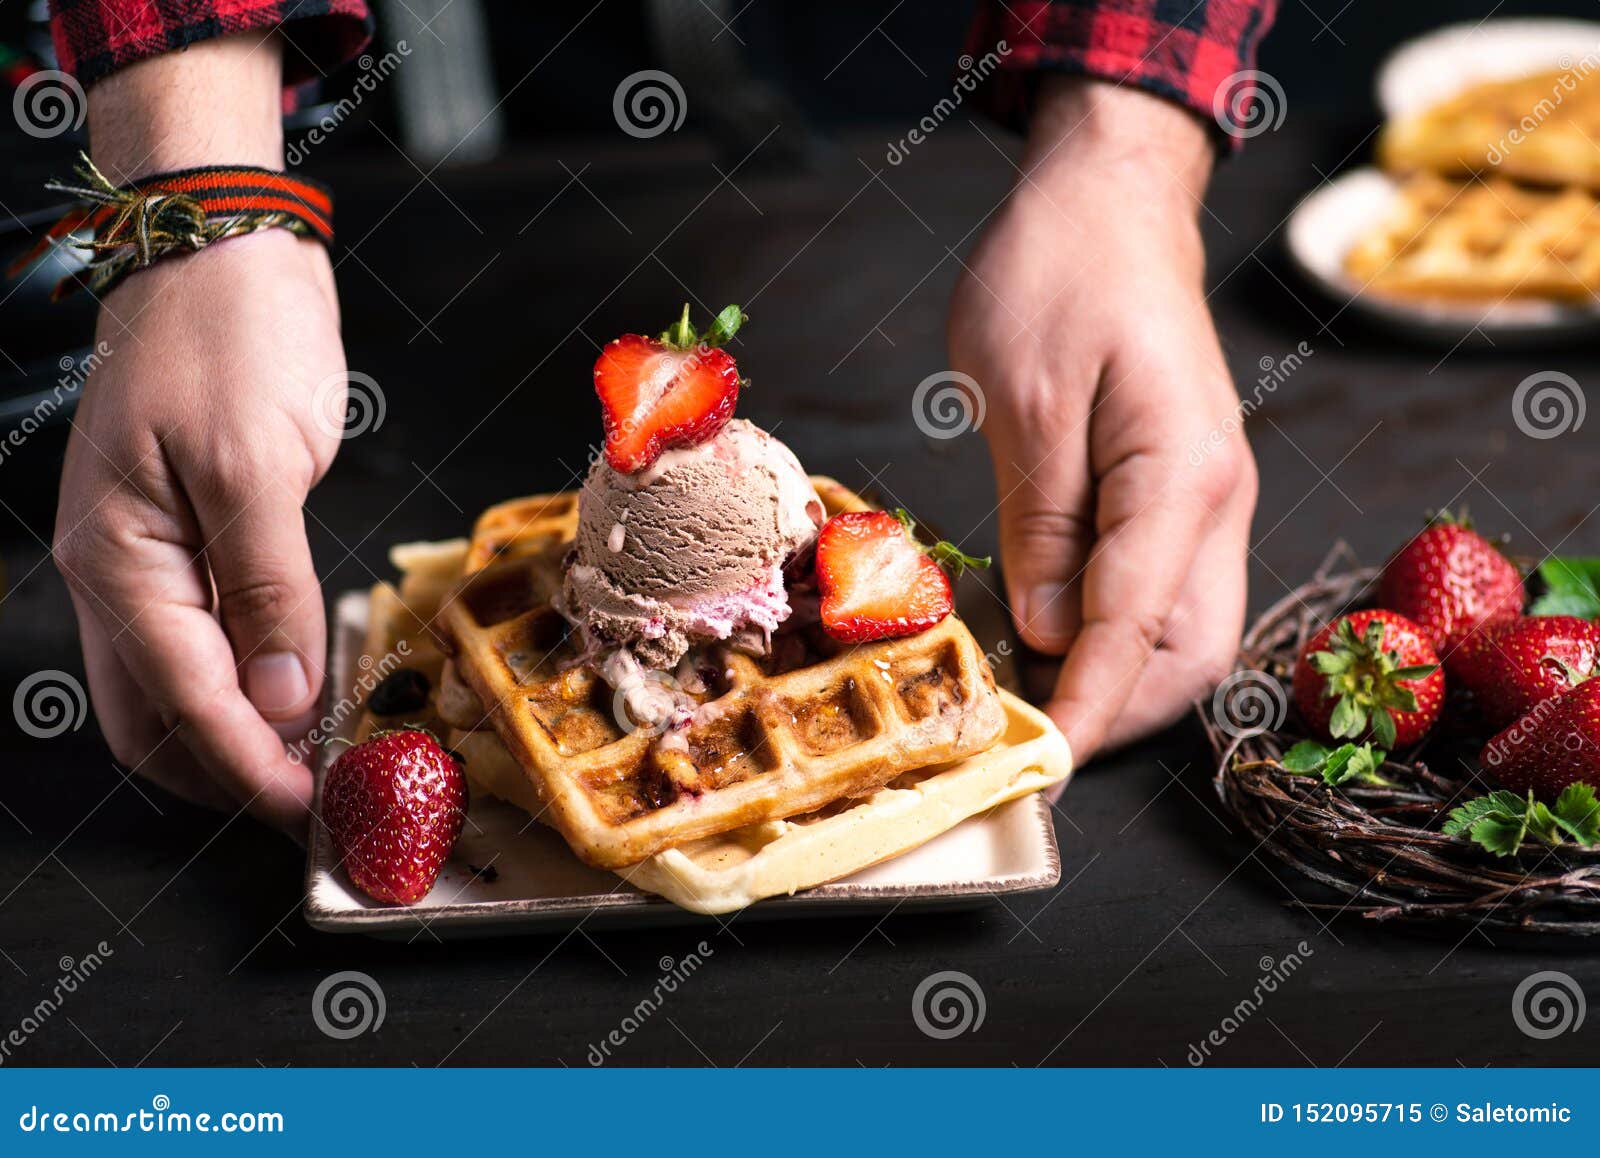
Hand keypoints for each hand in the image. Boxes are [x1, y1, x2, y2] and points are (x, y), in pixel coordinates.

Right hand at [54, 229, 344, 837]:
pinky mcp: (193, 540)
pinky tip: (303, 683)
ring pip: (177, 689)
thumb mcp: (256, 464)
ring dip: (240, 734)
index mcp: (121, 562)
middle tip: (316, 798)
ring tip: (317, 755)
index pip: (185, 705)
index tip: (310, 810)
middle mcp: (122, 574)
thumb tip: (279, 696)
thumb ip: (266, 588)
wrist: (221, 251)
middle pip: (159, 720)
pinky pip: (208, 638)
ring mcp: (152, 560)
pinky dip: (250, 678)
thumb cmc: (228, 335)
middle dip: (230, 772)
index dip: (249, 770)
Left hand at [949, 78, 1257, 763]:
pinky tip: (1050, 635)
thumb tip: (1047, 630)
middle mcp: (1215, 499)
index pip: (1136, 626)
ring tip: (1030, 695)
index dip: (1087, 705)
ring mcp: (1208, 497)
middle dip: (1115, 710)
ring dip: (1117, 678)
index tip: (1038, 762)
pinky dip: (1115, 632)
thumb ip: (1042, 522)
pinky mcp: (1182, 491)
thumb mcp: (1024, 397)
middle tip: (1026, 737)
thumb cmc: (1058, 274)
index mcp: (1180, 474)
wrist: (1111, 201)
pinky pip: (1164, 588)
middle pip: (1190, 652)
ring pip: (1186, 630)